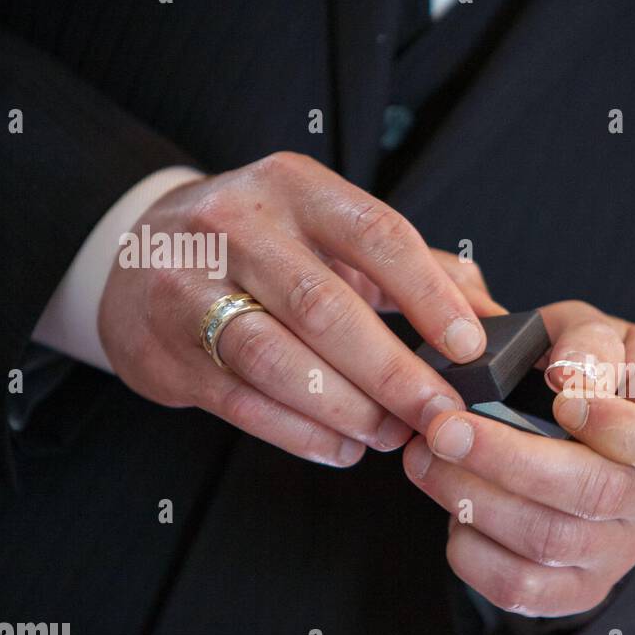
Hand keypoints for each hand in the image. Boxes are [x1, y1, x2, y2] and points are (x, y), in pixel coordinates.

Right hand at [98, 151, 495, 465]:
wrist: (137, 254)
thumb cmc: (265, 249)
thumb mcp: (334, 234)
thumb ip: (419, 268)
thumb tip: (497, 317)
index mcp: (294, 188)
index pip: (375, 234)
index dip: (428, 294)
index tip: (470, 348)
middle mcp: (236, 225)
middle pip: (324, 306)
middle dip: (392, 372)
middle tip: (439, 415)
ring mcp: (188, 284)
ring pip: (275, 358)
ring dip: (344, 408)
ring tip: (389, 434)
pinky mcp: (162, 345)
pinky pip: (239, 399)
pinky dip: (298, 432)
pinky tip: (340, 447)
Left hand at [403, 301, 634, 615]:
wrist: (582, 427)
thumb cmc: (592, 372)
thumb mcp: (600, 335)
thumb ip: (590, 343)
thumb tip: (569, 375)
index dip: (621, 428)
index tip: (560, 396)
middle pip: (595, 495)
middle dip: (508, 459)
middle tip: (445, 427)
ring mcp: (619, 551)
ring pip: (547, 542)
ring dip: (472, 497)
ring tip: (426, 455)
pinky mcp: (575, 588)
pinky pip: (520, 590)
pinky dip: (471, 550)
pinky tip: (451, 509)